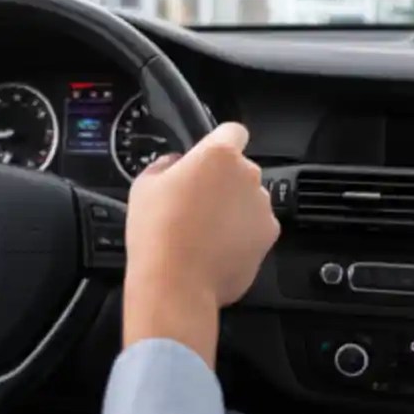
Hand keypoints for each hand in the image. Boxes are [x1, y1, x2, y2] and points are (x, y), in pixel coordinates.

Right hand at [123, 122, 279, 366]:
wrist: (176, 282)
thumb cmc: (157, 230)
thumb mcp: (145, 185)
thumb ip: (167, 165)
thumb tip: (176, 164)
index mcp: (219, 155)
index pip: (233, 131)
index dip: (220, 143)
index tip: (209, 158)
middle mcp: (248, 176)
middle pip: (240, 170)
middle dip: (224, 182)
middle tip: (196, 203)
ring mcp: (262, 208)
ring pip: (249, 200)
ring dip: (234, 209)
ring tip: (205, 232)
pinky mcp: (268, 237)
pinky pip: (255, 228)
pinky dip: (242, 236)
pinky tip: (216, 250)